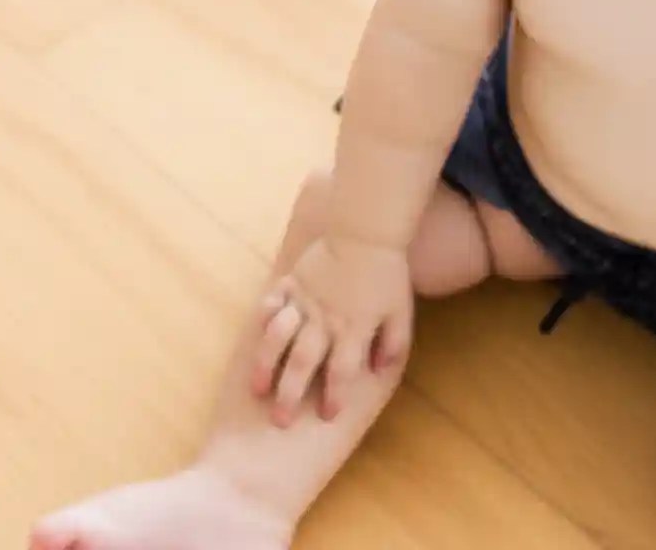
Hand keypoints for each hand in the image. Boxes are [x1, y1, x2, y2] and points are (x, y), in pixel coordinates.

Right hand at [252, 236, 412, 426]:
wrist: (366, 232)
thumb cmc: (387, 276)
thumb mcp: (400, 312)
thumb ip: (393, 344)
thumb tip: (380, 372)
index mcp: (353, 330)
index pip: (342, 372)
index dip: (336, 397)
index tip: (328, 416)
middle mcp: (325, 320)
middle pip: (304, 363)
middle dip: (291, 395)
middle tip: (280, 422)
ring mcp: (304, 301)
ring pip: (279, 338)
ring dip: (267, 365)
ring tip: (257, 389)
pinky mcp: (291, 283)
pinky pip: (271, 304)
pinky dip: (262, 320)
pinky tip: (255, 338)